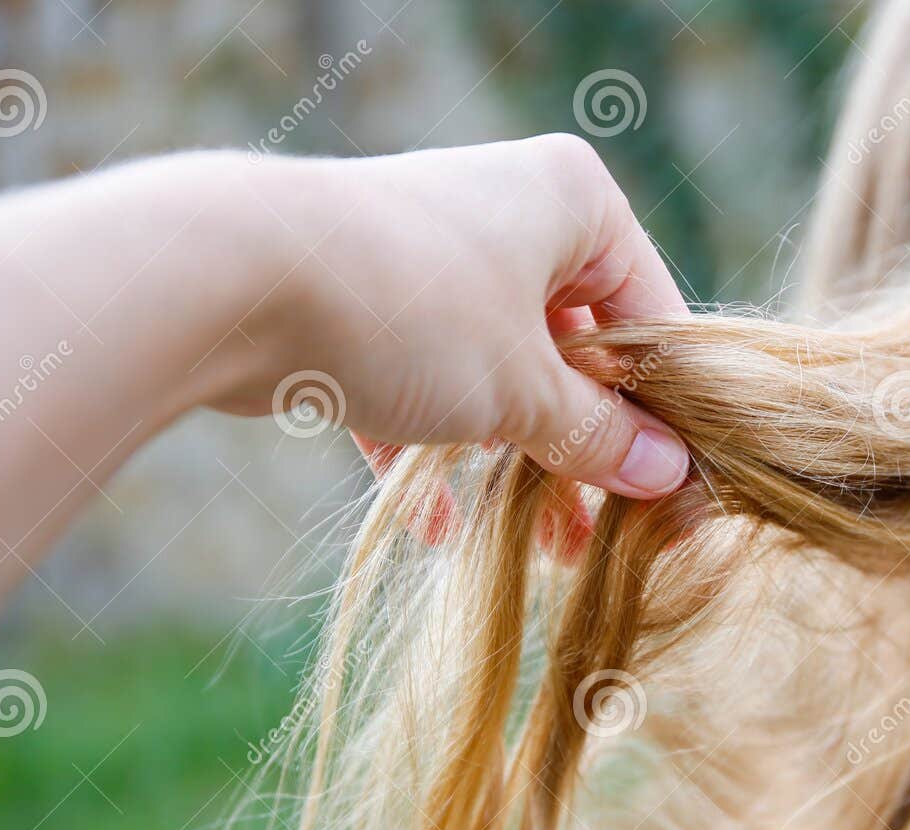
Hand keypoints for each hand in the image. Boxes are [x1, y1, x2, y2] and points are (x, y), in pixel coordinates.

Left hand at [214, 134, 690, 499]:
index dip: (667, 409)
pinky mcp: (363, 300)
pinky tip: (439, 527)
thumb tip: (669, 477)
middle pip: (574, 347)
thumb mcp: (525, 391)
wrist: (232, 281)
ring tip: (547, 548)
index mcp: (571, 201)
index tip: (676, 489)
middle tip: (610, 529)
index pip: (652, 312)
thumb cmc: (414, 314)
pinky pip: (420, 380)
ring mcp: (431, 254)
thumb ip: (600, 436)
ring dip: (518, 459)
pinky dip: (432, 448)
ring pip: (497, 369)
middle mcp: (505, 212)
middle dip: (586, 446)